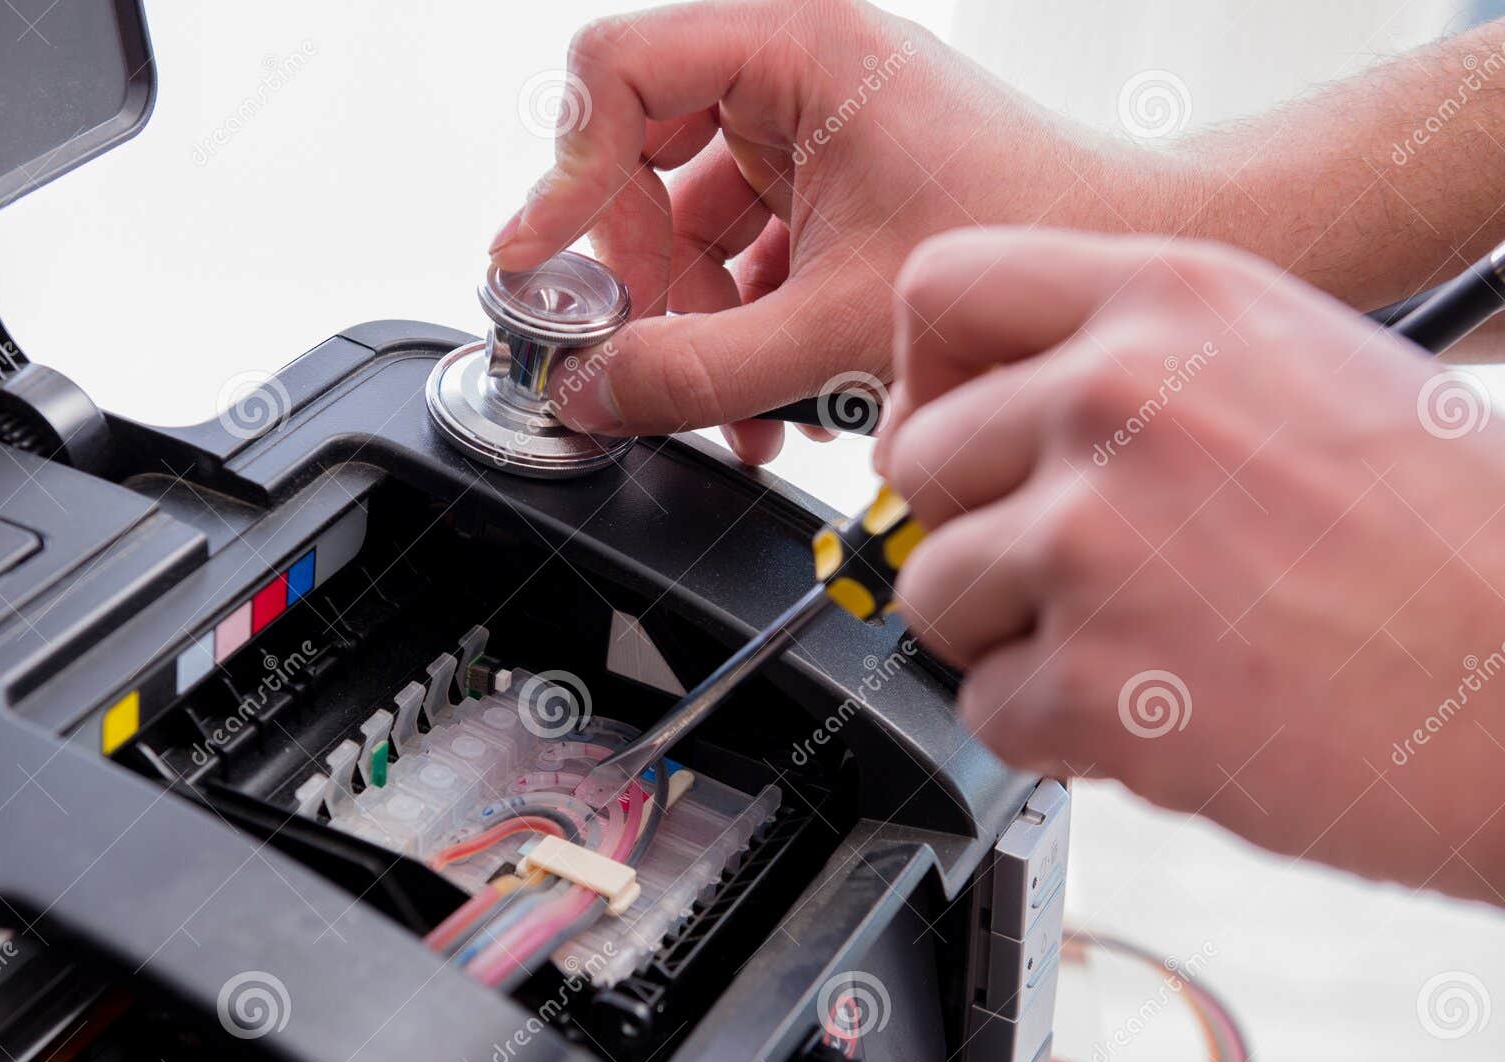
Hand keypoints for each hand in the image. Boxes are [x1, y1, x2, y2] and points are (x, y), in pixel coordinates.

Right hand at [490, 0, 1184, 462]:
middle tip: (638, 357)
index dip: (563, 171)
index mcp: (798, 51)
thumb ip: (693, 370)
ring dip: (693, 323)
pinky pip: (742, 253)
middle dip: (640, 277)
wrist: (1128, 260)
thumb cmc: (1024, 243)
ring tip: (727, 408)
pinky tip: (766, 402)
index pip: (617, 72)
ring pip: (690, 223)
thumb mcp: (832, 327)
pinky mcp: (831, 190)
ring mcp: (813, 134)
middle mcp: (797, 76)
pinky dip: (739, 328)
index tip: (537, 264)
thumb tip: (589, 395)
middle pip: (641, 159)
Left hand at [883, 227, 1504, 903]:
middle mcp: (1118, 400)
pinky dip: (1052, 731)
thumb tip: (993, 407)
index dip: (934, 376)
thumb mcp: (1294, 367)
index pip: (940, 289)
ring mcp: (1095, 540)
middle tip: (1064, 571)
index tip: (969, 435)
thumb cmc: (1447, 542)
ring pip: (932, 590)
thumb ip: (1135, 365)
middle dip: (974, 529)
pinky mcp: (1095, 681)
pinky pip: (986, 707)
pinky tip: (1156, 711)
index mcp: (1170, 302)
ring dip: (1008, 636)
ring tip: (1129, 643)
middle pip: (916, 460)